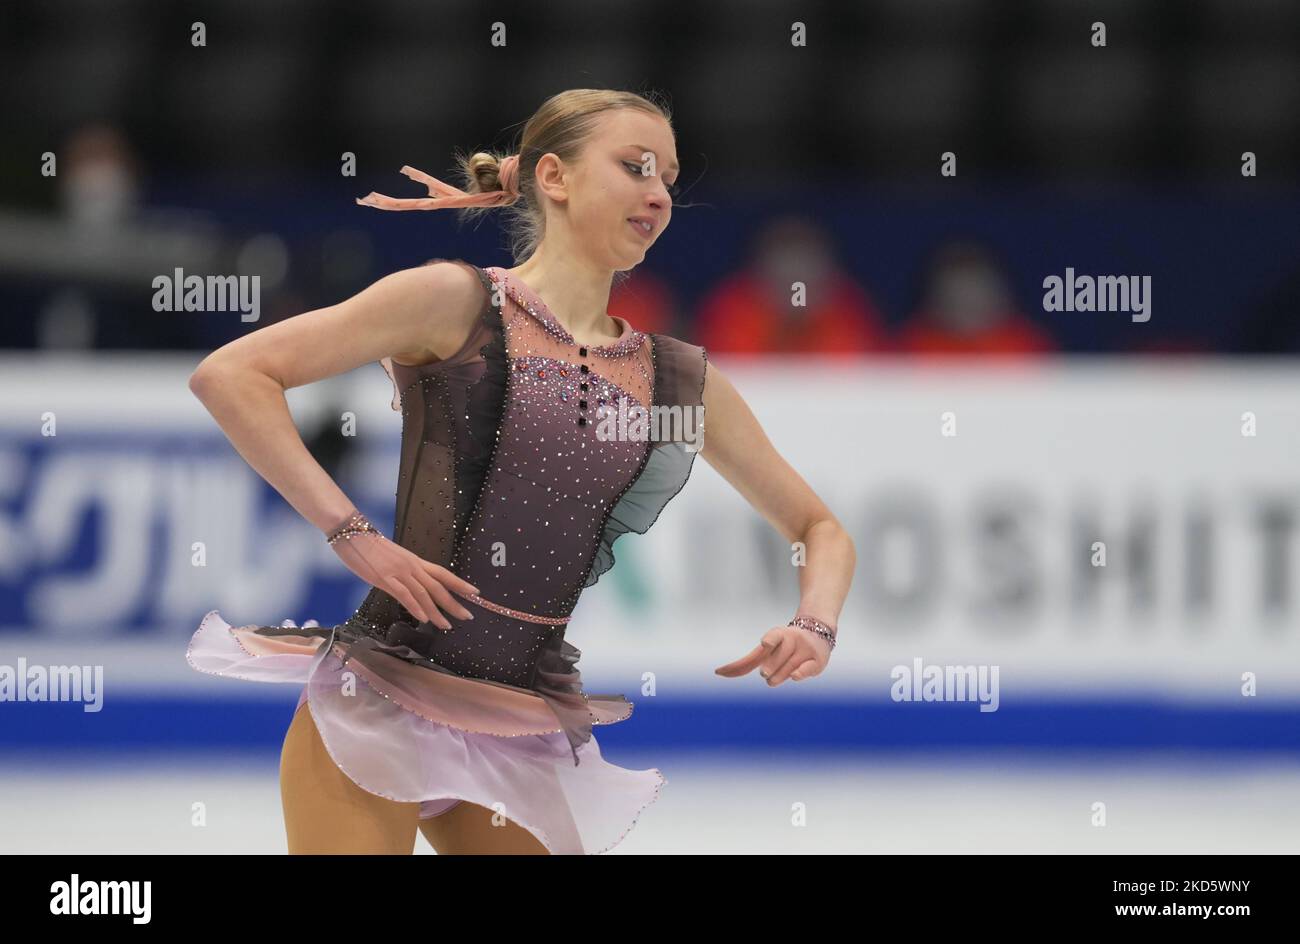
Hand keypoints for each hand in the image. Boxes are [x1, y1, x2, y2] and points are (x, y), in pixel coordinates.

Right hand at [330, 531, 478, 628]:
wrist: (352, 532)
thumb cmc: (369, 546)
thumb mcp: (394, 558)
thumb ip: (404, 571)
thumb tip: (412, 585)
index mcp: (415, 560)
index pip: (443, 573)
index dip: (460, 583)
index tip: (474, 593)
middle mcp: (412, 566)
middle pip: (438, 586)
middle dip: (454, 603)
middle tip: (468, 616)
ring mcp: (399, 572)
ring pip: (424, 594)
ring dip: (436, 612)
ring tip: (447, 625)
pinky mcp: (384, 578)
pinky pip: (404, 594)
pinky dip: (415, 607)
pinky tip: (423, 619)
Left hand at [714, 625, 831, 685]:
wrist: (818, 632)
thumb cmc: (785, 646)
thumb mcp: (767, 650)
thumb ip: (746, 662)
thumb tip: (719, 672)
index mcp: (778, 635)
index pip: (774, 637)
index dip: (770, 640)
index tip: (765, 643)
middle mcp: (793, 639)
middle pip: (778, 659)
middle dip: (769, 669)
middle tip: (764, 674)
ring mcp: (805, 649)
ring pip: (789, 668)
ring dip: (778, 677)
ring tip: (772, 680)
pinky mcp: (817, 660)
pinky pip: (807, 669)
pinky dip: (800, 673)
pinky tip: (794, 677)